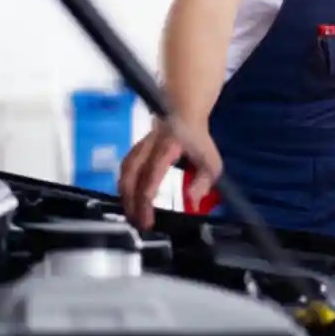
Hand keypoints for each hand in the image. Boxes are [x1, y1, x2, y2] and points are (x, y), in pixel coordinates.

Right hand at [118, 115, 221, 230]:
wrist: (184, 112)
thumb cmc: (197, 139)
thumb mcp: (210, 161)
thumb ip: (204, 181)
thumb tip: (193, 200)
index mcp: (166, 148)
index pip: (151, 176)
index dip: (146, 200)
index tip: (147, 221)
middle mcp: (148, 147)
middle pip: (131, 176)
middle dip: (130, 203)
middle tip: (136, 223)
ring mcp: (140, 147)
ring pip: (125, 172)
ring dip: (124, 195)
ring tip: (130, 214)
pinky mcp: (135, 149)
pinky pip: (125, 168)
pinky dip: (124, 186)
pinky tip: (128, 199)